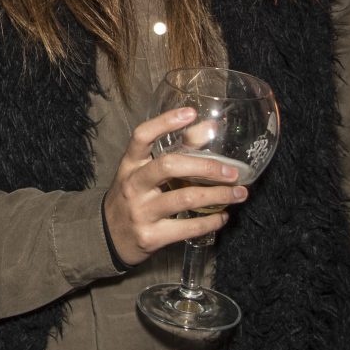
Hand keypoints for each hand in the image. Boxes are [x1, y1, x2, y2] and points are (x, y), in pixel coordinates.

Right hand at [102, 106, 248, 267]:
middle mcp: (133, 185)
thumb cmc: (134, 196)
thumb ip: (177, 149)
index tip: (190, 113)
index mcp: (130, 164)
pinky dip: (211, 221)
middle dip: (206, 167)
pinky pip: (187, 228)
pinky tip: (223, 216)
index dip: (164, 122)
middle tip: (232, 172)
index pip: (141, 136)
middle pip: (169, 166)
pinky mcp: (151, 236)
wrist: (110, 235)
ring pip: (185, 198)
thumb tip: (209, 127)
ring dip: (218, 196)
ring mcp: (141, 212)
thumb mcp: (145, 171)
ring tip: (239, 194)